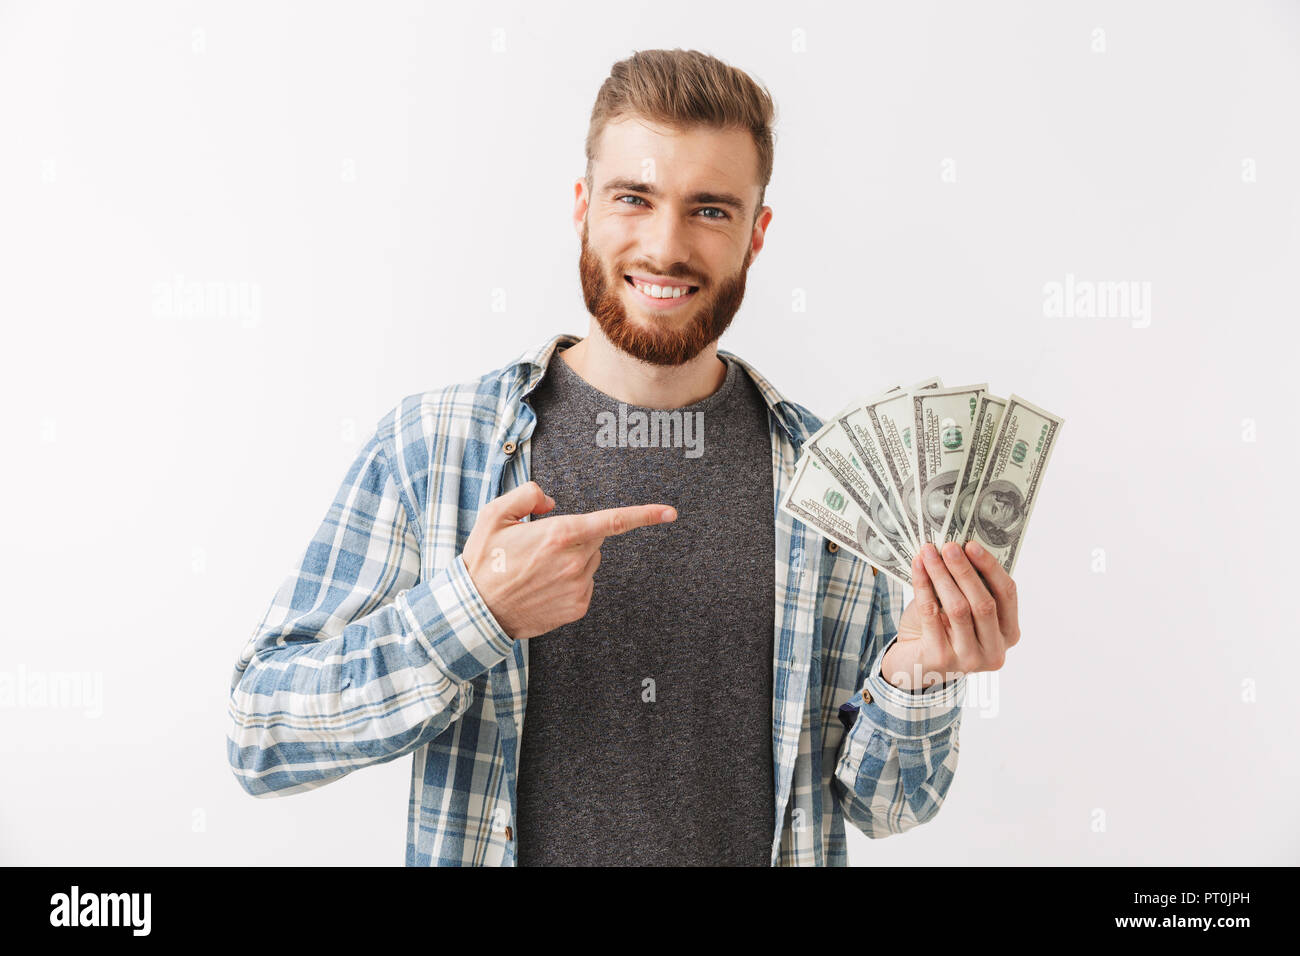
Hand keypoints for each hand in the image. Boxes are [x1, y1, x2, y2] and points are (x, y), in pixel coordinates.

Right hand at [461, 481, 676, 640]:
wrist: (477, 611)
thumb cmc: (484, 561)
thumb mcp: (493, 514)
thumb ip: (527, 494)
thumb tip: (550, 501)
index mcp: (560, 534)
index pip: (613, 521)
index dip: (645, 515)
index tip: (670, 512)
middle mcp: (575, 561)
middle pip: (594, 539)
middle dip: (575, 536)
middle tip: (540, 547)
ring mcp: (579, 587)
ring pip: (590, 562)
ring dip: (572, 560)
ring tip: (537, 569)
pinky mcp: (578, 607)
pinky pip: (584, 584)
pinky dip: (569, 582)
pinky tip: (543, 586)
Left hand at [881, 540, 1020, 690]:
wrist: (914, 665)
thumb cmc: (941, 631)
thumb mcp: (963, 610)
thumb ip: (969, 587)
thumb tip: (959, 548)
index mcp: (1008, 634)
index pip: (1007, 595)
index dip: (991, 568)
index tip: (973, 545)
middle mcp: (994, 650)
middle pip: (984, 602)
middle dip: (965, 570)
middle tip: (949, 546)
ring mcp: (969, 659)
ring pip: (958, 608)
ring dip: (942, 575)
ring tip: (929, 552)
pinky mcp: (941, 660)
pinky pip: (931, 614)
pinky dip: (923, 586)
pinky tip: (918, 568)